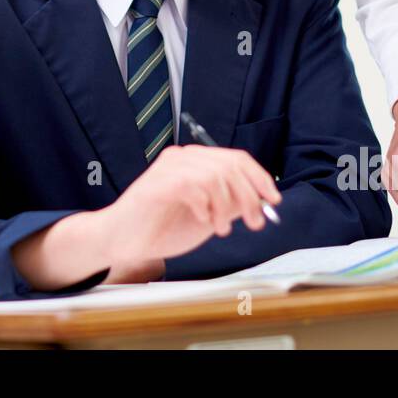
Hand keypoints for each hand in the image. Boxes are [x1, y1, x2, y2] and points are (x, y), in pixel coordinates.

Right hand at [101, 144, 281, 269]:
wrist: (124, 241)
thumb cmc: (162, 227)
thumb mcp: (208, 216)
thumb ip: (231, 205)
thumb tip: (261, 200)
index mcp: (195, 161)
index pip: (236, 158)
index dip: (259, 178)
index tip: (273, 200)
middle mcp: (183, 157)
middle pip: (229, 165)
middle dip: (249, 196)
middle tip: (254, 222)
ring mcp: (168, 167)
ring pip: (214, 175)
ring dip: (225, 207)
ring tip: (220, 229)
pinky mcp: (155, 183)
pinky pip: (192, 186)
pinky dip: (204, 206)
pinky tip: (202, 220)